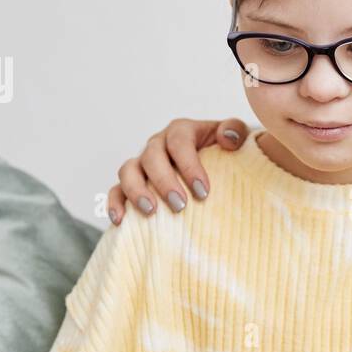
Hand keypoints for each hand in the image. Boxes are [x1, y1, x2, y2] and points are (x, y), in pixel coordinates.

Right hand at [107, 117, 250, 223]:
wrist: (217, 166)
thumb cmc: (225, 154)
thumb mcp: (236, 138)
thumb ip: (236, 131)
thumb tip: (228, 139)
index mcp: (181, 131)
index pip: (180, 142)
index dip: (189, 165)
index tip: (203, 191)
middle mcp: (158, 144)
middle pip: (152, 157)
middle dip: (164, 181)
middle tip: (179, 205)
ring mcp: (142, 163)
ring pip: (128, 170)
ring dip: (136, 191)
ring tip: (151, 212)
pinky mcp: (132, 183)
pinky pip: (116, 190)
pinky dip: (115, 203)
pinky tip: (120, 220)